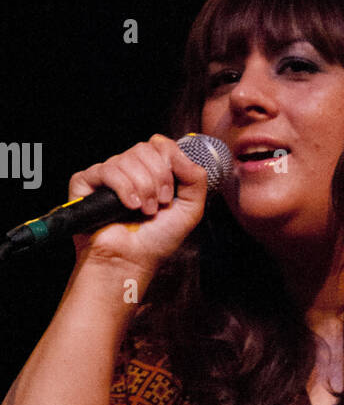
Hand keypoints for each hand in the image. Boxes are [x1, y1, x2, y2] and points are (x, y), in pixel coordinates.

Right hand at [68, 133, 209, 279]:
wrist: (132, 260)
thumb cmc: (157, 239)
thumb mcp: (190, 209)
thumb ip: (196, 179)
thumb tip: (182, 154)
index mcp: (152, 170)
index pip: (161, 144)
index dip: (170, 162)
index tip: (172, 191)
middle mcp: (129, 169)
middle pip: (145, 148)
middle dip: (158, 178)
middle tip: (159, 204)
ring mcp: (108, 175)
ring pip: (127, 159)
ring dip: (142, 188)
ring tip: (143, 211)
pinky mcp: (86, 182)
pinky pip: (107, 170)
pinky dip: (123, 188)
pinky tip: (129, 206)